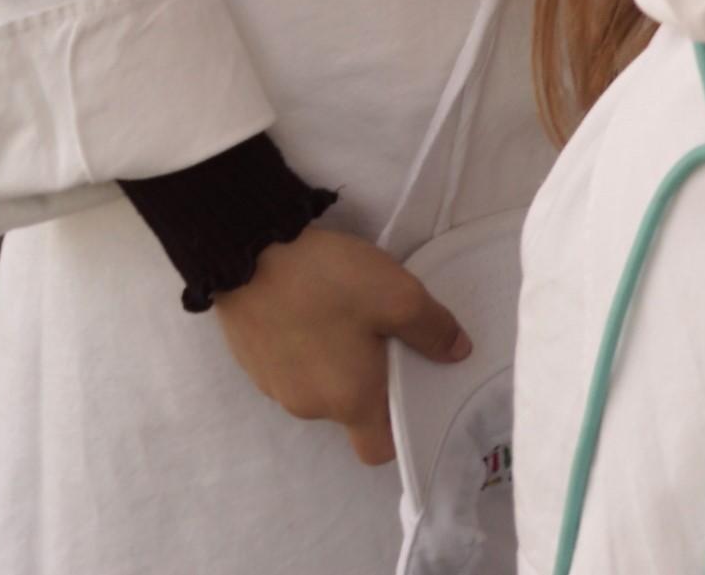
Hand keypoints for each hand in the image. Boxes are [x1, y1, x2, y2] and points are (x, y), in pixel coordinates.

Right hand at [210, 226, 468, 466]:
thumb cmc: (328, 282)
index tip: (415, 394)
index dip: (400, 431)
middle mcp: (308, 406)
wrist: (247, 255)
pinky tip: (318, 314)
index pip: (377, 449)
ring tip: (353, 319)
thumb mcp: (399, 296)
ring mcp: (275, 388)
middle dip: (375, 385)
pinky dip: (312, 353)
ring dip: (341, 367)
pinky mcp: (255, 363)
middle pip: (352, 414)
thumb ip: (434, 330)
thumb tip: (458, 353)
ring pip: (322, 390)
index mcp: (348, 401)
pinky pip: (295, 371)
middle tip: (391, 340)